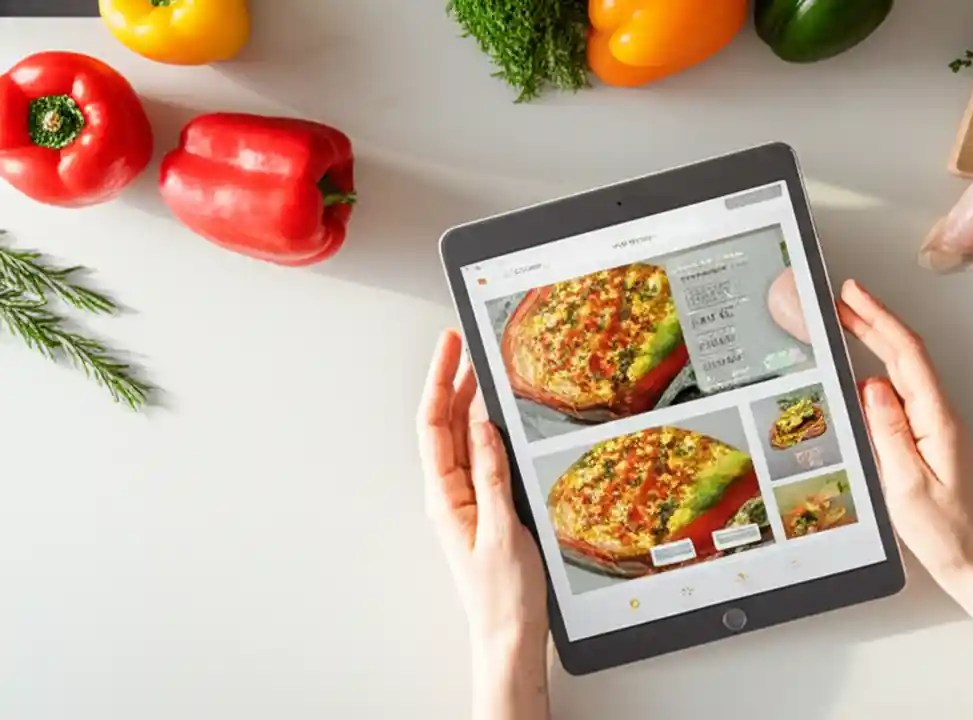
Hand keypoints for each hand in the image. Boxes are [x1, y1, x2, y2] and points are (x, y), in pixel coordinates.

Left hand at [418, 330, 549, 719]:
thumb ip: (493, 474)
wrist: (509, 636)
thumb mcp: (503, 529)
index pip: (433, 424)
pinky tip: (498, 418)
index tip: (450, 345)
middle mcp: (450, 494)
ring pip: (461, 439)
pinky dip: (487, 430)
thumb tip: (482, 424)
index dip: (439, 379)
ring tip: (480, 367)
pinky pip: (481, 459)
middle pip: (444, 425)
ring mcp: (466, 500)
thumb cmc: (503, 595)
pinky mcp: (485, 509)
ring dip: (468, 401)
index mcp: (445, 497)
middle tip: (464, 343)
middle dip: (451, 380)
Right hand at [837, 280, 972, 596]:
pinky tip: (856, 380)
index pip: (905, 354)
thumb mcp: (905, 482)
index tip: (853, 296)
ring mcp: (933, 426)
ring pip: (900, 373)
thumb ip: (887, 431)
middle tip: (840, 300)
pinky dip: (875, 377)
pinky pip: (898, 398)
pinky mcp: (925, 440)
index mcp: (936, 419)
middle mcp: (938, 415)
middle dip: (872, 321)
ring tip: (843, 328)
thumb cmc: (945, 531)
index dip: (878, 319)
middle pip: (904, 355)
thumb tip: (870, 387)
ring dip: (873, 345)